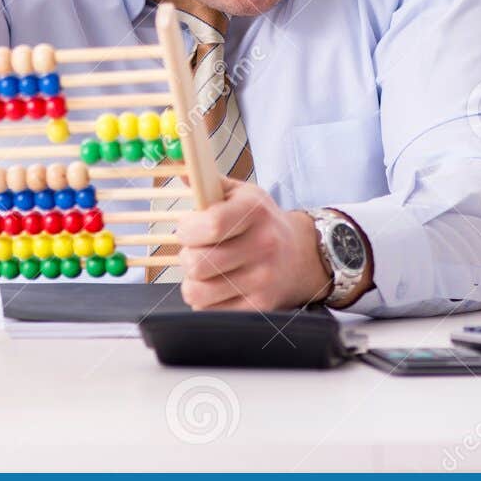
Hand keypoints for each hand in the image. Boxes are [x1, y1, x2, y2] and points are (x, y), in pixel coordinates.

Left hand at [174, 181, 330, 311]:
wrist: (300, 254)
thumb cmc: (261, 221)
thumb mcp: (242, 194)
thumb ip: (207, 182)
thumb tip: (180, 169)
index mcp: (255, 212)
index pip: (210, 225)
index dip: (186, 229)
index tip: (186, 229)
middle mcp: (263, 246)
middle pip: (197, 263)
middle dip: (186, 256)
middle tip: (196, 250)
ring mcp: (263, 281)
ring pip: (197, 292)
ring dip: (192, 282)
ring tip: (205, 270)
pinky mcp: (259, 307)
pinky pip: (209, 312)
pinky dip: (205, 302)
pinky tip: (217, 286)